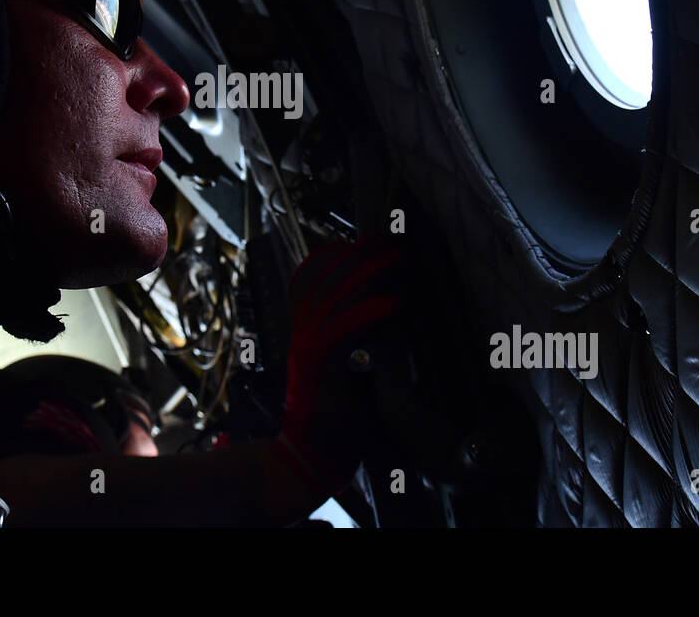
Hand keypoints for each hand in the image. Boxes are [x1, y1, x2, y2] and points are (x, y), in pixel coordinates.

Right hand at [272, 233, 407, 496]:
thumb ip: (355, 349)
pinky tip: (396, 301)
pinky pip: (344, 326)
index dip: (336, 255)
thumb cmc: (331, 423)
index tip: (364, 239)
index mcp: (305, 332)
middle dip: (360, 253)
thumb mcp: (343, 375)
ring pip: (336, 295)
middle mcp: (302, 333)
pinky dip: (371, 310)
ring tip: (396, 258)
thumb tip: (387, 329)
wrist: (304, 459)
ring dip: (369, 272)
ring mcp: (307, 346)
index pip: (312, 280)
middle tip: (389, 240)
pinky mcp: (318, 363)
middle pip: (327, 278)